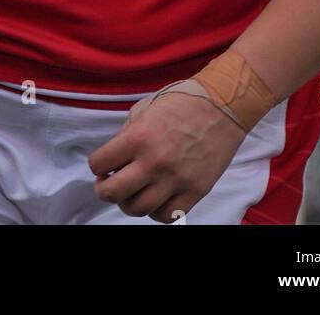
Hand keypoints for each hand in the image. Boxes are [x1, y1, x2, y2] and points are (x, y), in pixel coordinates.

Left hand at [87, 88, 245, 222]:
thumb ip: (126, 135)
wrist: (222, 106)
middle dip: (104, 190)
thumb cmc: (182, 102)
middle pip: (114, 194)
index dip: (97, 165)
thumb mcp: (145, 108)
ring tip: (134, 191)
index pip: (99, 164)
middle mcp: (154, 161)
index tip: (103, 164)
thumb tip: (113, 159)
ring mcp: (176, 179)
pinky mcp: (195, 191)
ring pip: (138, 209)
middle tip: (108, 184)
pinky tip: (156, 198)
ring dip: (129, 203)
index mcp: (138, 136)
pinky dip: (156, 212)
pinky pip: (167, 217)